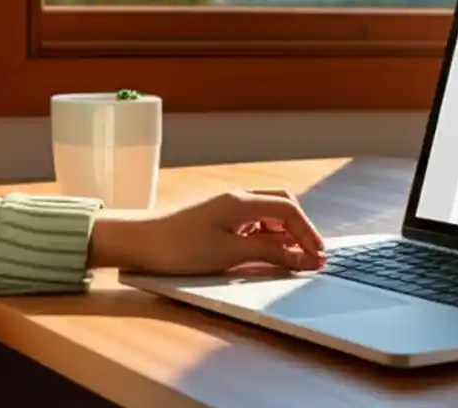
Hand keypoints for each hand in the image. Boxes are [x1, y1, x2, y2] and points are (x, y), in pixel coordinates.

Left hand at [91, 189, 325, 274]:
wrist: (139, 243)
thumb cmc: (180, 248)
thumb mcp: (230, 254)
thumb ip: (271, 254)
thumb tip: (304, 259)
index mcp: (242, 202)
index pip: (288, 209)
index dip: (308, 233)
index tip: (319, 257)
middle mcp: (237, 198)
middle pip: (281, 204)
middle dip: (300, 228)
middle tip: (309, 255)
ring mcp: (227, 207)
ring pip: (267, 213)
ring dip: (283, 233)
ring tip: (291, 259)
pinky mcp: (218, 218)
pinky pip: (252, 222)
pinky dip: (266, 236)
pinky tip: (265, 253)